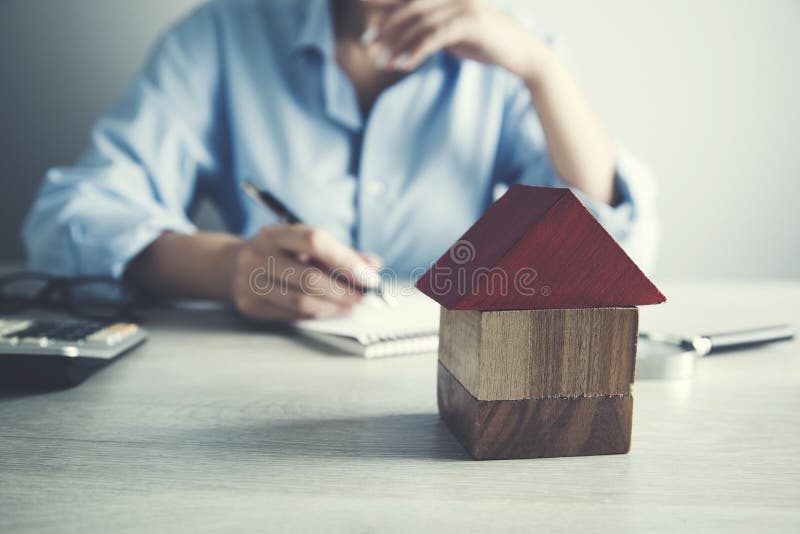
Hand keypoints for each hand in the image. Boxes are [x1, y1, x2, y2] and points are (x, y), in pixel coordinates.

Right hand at [232, 225, 381, 320]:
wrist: (233, 266)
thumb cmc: (281, 253)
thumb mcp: (306, 244)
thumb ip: (341, 253)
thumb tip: (374, 267)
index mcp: (274, 234)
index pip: (315, 241)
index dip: (345, 260)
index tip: (368, 276)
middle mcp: (258, 256)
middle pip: (310, 278)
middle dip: (344, 291)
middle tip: (363, 297)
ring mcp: (250, 282)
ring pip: (302, 302)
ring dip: (333, 307)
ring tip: (350, 305)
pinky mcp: (250, 306)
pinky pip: (292, 315)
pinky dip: (316, 314)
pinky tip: (328, 309)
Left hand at [361, 0, 551, 79]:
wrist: (522, 54)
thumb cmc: (487, 44)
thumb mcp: (455, 34)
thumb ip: (433, 28)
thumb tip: (405, 36)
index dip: (387, 0)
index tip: (363, 8)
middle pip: (412, 6)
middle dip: (386, 24)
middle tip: (366, 42)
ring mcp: (465, 6)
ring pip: (421, 22)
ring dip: (398, 43)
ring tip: (382, 61)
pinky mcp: (472, 24)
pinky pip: (436, 36)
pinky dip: (417, 50)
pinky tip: (404, 64)